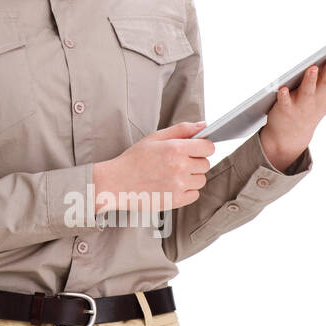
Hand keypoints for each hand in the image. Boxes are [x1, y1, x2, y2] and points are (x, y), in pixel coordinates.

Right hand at [92, 121, 214, 212]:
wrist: (116, 183)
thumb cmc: (134, 159)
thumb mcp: (155, 138)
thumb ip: (181, 130)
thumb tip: (204, 125)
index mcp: (176, 149)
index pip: (208, 147)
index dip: (203, 147)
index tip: (195, 149)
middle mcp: (180, 167)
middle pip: (206, 164)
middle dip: (195, 162)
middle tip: (176, 162)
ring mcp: (179, 185)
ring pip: (201, 180)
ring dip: (191, 177)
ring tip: (172, 174)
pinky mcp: (176, 200)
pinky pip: (195, 194)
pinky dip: (187, 191)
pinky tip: (172, 185)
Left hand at [261, 46, 325, 166]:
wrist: (293, 132)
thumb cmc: (316, 105)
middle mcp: (320, 98)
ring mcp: (303, 104)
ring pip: (308, 90)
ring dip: (310, 80)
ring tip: (313, 68)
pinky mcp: (286, 109)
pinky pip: (285, 102)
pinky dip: (284, 96)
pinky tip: (283, 89)